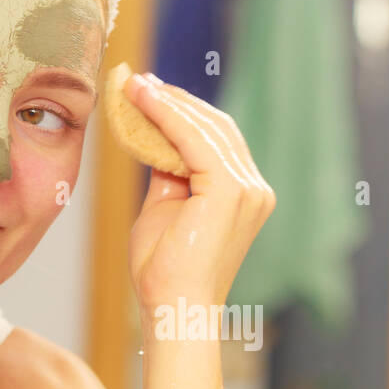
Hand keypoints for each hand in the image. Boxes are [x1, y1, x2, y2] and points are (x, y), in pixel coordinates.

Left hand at [123, 72, 274, 329]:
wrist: (172, 307)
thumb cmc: (163, 269)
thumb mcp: (164, 207)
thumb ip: (167, 173)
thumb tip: (153, 140)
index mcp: (243, 193)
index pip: (217, 138)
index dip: (183, 111)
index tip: (149, 91)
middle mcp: (254, 188)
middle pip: (216, 127)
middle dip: (175, 100)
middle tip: (137, 81)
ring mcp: (247, 189)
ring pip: (206, 128)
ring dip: (167, 102)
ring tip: (134, 86)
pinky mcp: (231, 191)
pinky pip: (195, 140)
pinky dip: (167, 116)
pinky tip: (143, 101)